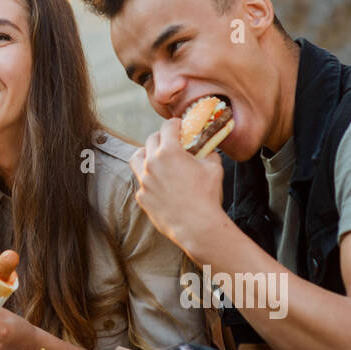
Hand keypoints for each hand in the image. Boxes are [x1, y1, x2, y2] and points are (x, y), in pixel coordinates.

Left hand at [130, 116, 225, 254]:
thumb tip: (207, 147)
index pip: (167, 127)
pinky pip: (141, 181)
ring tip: (154, 156)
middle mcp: (151, 163)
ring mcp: (144, 180)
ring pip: (136, 158)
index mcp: (169, 151)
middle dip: (162, 137)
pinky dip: (148, 178)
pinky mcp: (142, 196)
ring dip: (145, 153)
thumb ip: (208, 152)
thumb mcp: (214, 167)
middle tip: (172, 141)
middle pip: (151, 140)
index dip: (175, 123)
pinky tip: (158, 182)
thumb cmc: (207, 196)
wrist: (197, 226)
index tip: (180, 125)